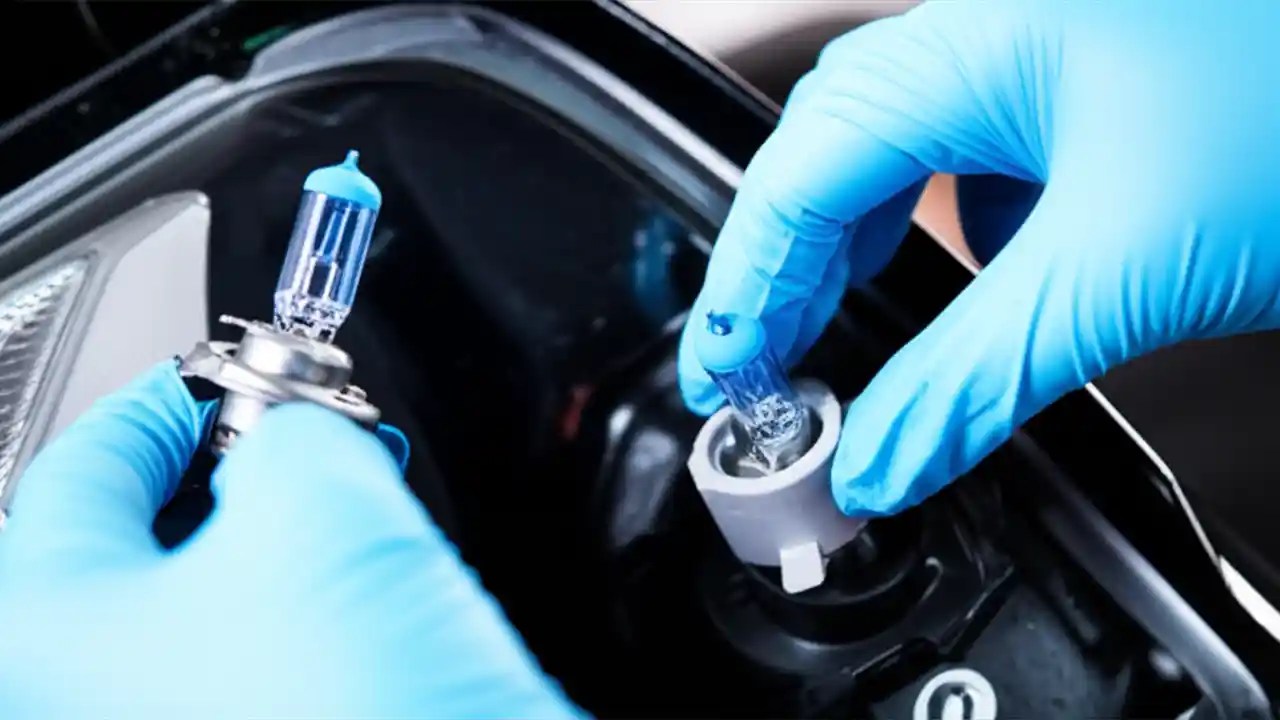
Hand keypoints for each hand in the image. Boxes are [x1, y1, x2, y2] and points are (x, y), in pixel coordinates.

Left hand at [0, 361, 581, 718]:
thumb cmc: (359, 713)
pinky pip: (249, 657)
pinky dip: (302, 602)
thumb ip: (294, 427)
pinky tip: (366, 582)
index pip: (85, 464)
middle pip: (142, 533)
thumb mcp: (321, 502)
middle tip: (309, 432)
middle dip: (240, 466)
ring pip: (204, 600)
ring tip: (354, 499)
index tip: (227, 375)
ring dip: (282, 532)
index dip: (174, 397)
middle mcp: (82, 698)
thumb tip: (303, 431)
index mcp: (49, 628)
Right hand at [678, 1, 1279, 514]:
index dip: (747, 288)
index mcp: (967, 44)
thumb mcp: (1122, 269)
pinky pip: (963, 167)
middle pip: (827, 165)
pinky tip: (944, 293)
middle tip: (761, 377)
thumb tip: (882, 460)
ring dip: (854, 261)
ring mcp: (1028, 63)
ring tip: (825, 345)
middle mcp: (981, 38)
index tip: (727, 379)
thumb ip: (977, 379)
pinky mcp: (1072, 98)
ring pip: (891, 164)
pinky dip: (934, 243)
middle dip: (786, 276)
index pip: (797, 176)